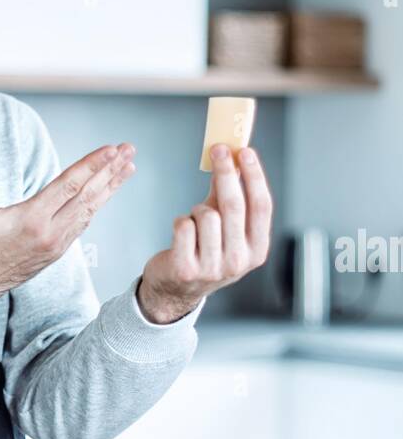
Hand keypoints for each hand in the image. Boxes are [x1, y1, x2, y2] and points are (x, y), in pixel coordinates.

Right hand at [0, 144, 136, 305]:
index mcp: (31, 221)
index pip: (68, 186)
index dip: (92, 165)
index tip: (111, 149)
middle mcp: (49, 233)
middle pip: (87, 196)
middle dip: (110, 171)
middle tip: (128, 149)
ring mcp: (55, 245)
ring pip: (89, 211)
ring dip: (109, 187)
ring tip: (127, 167)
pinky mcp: (55, 252)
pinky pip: (82, 225)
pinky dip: (96, 206)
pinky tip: (105, 194)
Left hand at [136, 144, 273, 323]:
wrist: (176, 290)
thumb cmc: (206, 252)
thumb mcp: (227, 229)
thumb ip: (231, 198)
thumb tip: (233, 158)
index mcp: (257, 250)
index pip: (262, 206)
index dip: (254, 176)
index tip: (244, 151)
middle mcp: (239, 262)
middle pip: (234, 205)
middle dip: (225, 172)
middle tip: (218, 149)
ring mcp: (213, 268)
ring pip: (206, 215)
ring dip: (197, 209)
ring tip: (195, 221)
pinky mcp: (186, 269)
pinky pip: (184, 226)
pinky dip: (181, 221)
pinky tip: (182, 233)